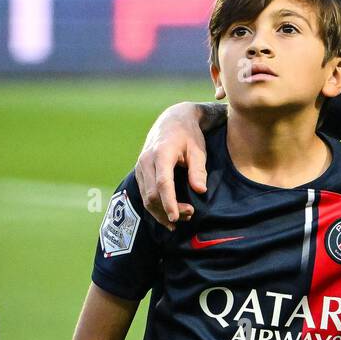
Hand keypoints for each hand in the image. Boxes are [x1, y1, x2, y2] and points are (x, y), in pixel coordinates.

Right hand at [134, 103, 208, 228]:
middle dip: (168, 209)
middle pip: (152, 194)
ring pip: (146, 197)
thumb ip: (198, 170)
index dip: (169, 202)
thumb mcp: (198, 149)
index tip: (176, 217)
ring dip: (161, 212)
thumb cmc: (188, 135)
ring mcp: (140, 167)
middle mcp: (146, 161)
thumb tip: (200, 190)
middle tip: (190, 215)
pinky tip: (168, 216)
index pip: (162, 183)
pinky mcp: (140, 172)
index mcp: (161, 153)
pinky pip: (144, 194)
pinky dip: (155, 207)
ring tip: (182, 218)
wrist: (172, 120)